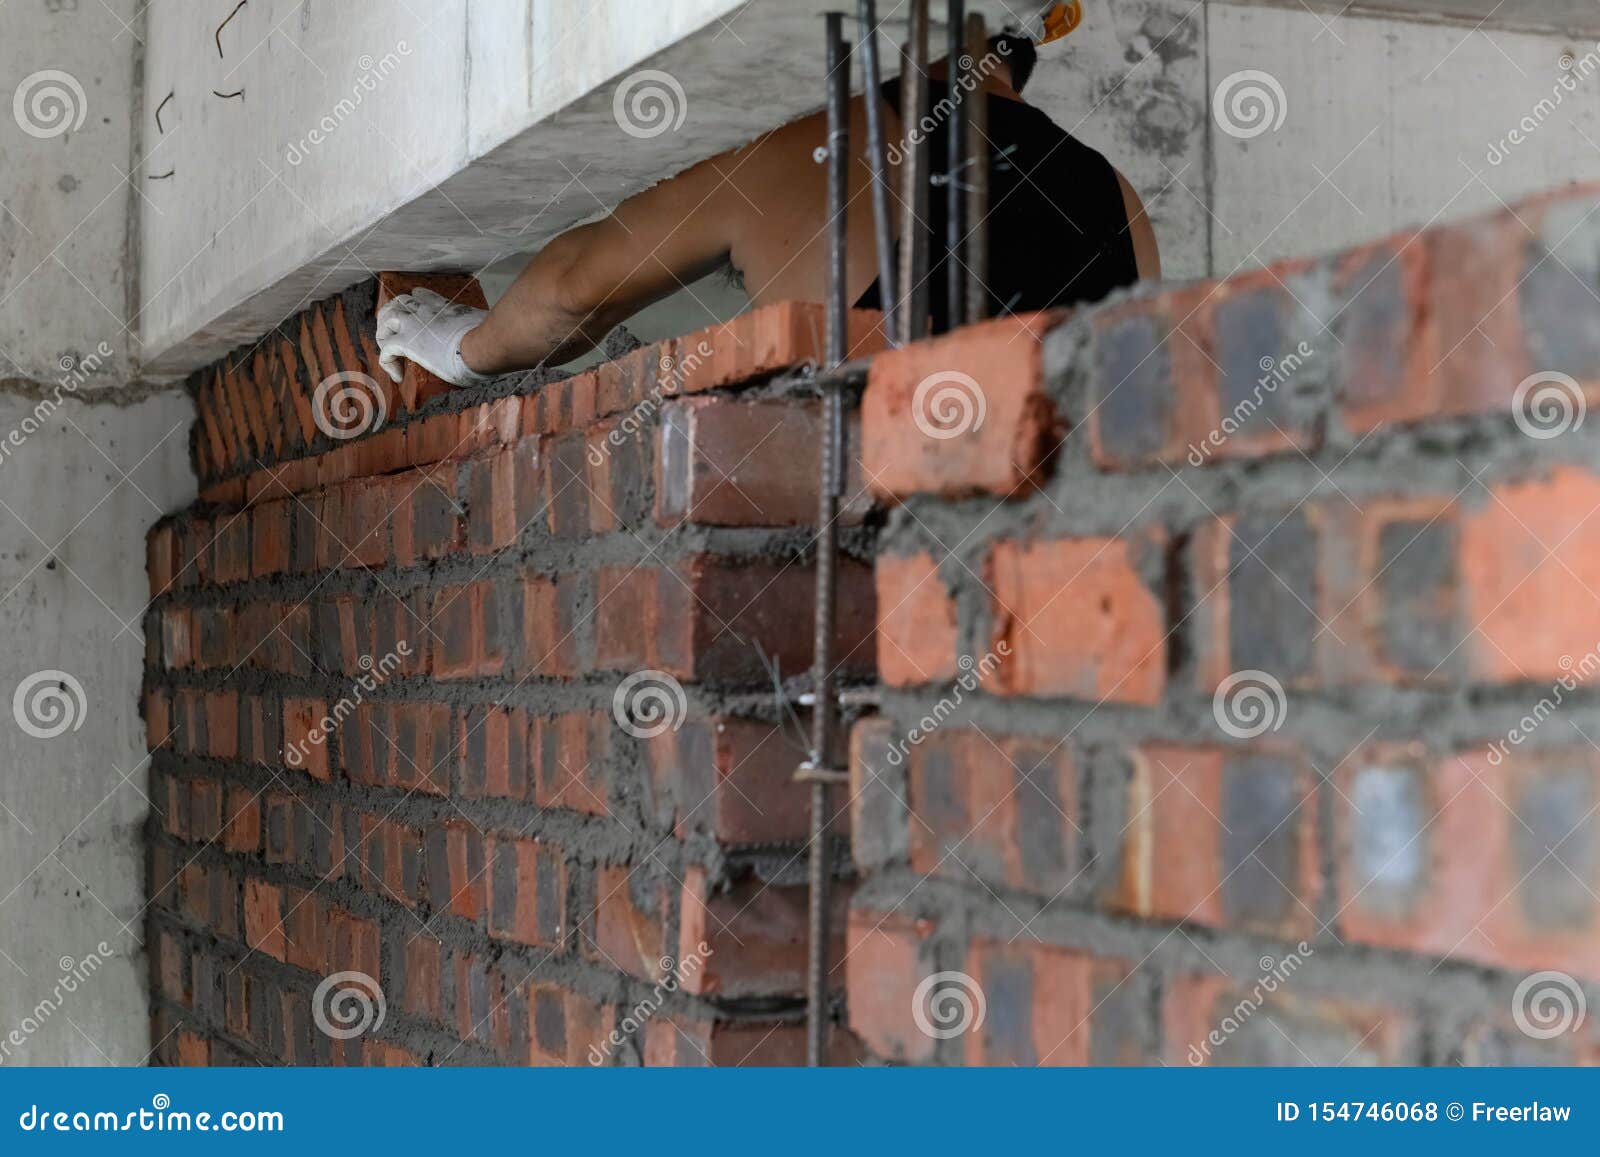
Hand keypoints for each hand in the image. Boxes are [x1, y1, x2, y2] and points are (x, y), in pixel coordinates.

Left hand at [375, 288, 491, 385]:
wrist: (483, 345)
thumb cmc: (491, 339)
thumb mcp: (484, 324)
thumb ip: (481, 327)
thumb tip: (495, 336)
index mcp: (443, 307)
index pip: (420, 296)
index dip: (414, 304)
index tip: (416, 316)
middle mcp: (425, 311)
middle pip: (397, 302)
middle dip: (392, 316)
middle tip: (395, 334)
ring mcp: (413, 325)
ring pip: (385, 321)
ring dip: (385, 335)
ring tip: (392, 353)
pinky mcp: (407, 343)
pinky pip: (385, 351)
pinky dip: (388, 364)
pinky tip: (398, 375)